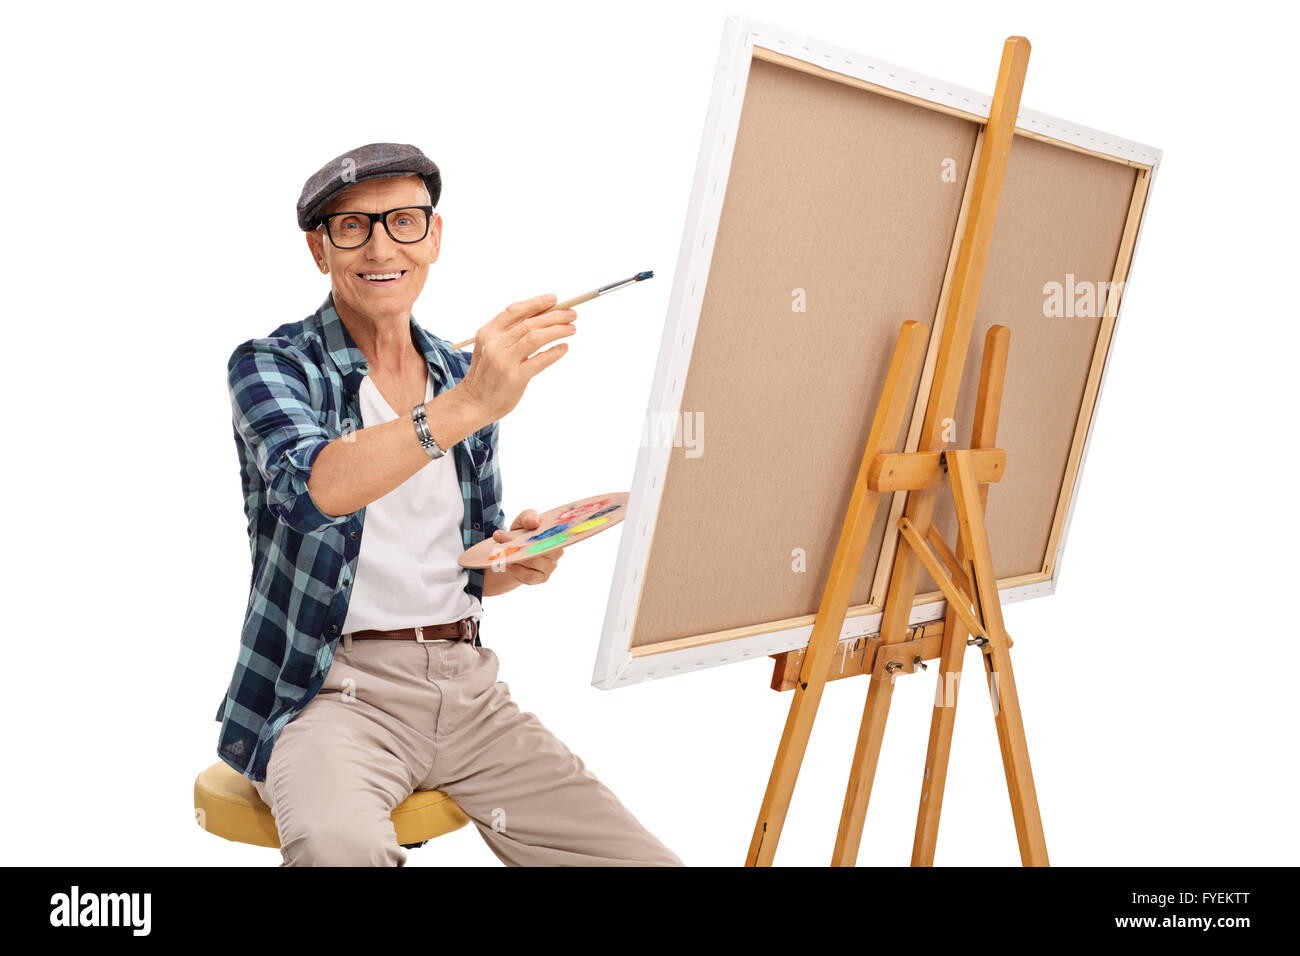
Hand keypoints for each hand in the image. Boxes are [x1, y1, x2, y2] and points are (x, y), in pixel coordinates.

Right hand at [457, 294, 575, 422]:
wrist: (474, 403)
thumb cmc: (487, 375)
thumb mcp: (490, 348)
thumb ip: (509, 334)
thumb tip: (541, 317)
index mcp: (488, 333)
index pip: (514, 311)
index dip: (535, 303)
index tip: (554, 299)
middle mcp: (495, 344)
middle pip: (528, 323)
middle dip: (554, 316)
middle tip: (572, 314)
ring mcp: (504, 361)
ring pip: (535, 338)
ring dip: (556, 331)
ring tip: (572, 328)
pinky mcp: (515, 378)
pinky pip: (539, 360)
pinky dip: (554, 352)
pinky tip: (564, 347)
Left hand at [492, 509, 564, 584]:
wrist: (514, 553)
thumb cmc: (522, 534)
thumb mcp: (523, 521)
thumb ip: (528, 517)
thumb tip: (533, 523)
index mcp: (555, 535)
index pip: (554, 534)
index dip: (542, 532)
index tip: (528, 526)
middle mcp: (556, 552)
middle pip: (541, 548)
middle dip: (520, 542)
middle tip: (500, 536)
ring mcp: (549, 566)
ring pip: (534, 562)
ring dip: (516, 557)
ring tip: (501, 551)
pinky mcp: (540, 578)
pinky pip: (530, 577)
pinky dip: (518, 571)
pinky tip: (508, 565)